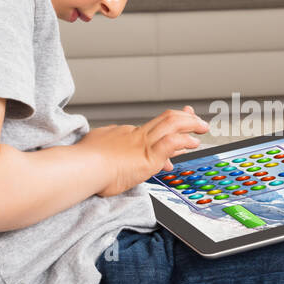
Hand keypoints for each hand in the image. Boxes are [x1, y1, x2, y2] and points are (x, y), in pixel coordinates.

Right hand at [79, 106, 209, 196]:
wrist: (81, 167)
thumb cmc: (83, 164)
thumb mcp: (95, 150)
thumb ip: (107, 150)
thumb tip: (104, 149)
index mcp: (123, 135)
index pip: (150, 130)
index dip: (165, 130)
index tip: (175, 130)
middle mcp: (135, 135)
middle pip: (164, 119)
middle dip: (183, 117)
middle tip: (195, 117)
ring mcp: (142, 145)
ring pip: (171, 125)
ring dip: (190, 124)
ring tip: (202, 127)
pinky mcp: (148, 157)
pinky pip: (171, 142)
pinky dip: (185, 140)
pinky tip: (194, 142)